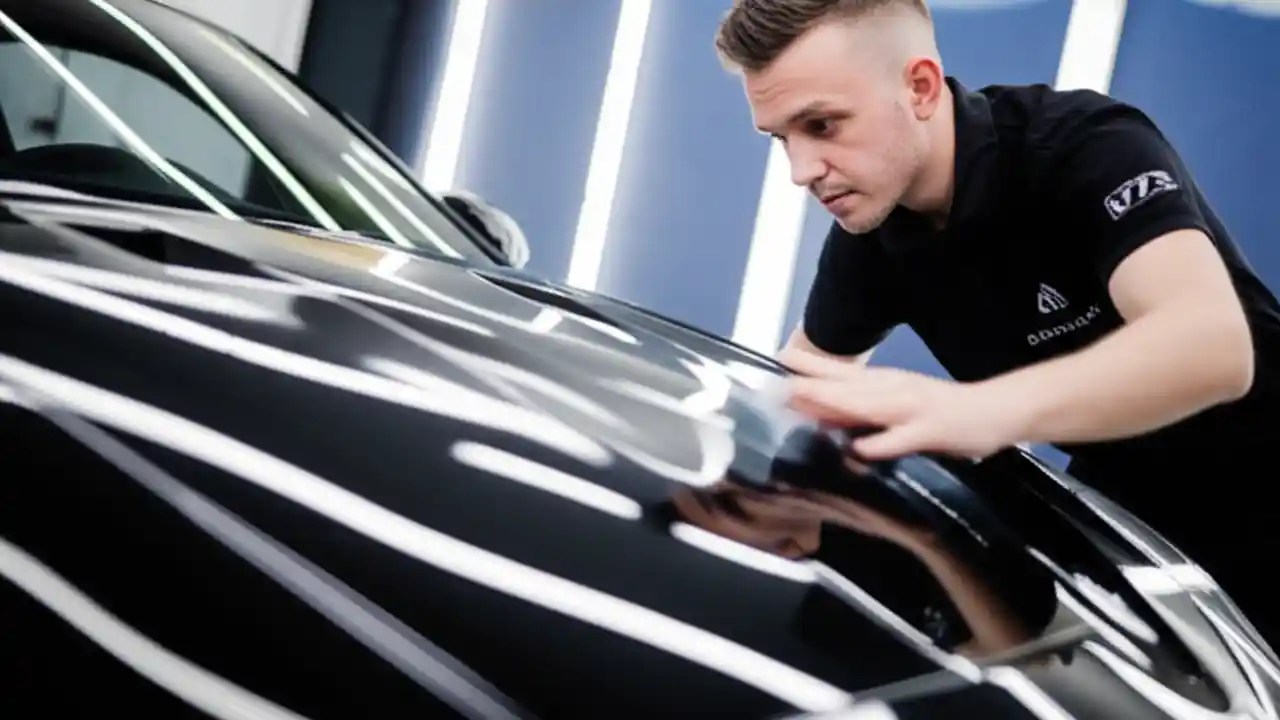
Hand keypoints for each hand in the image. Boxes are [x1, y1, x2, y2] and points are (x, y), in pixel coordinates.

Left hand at [778, 348, 1023, 460]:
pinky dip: (881, 442)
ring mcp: (912, 408)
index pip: (839, 371)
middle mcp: (893, 389)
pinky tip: (859, 448)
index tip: (777, 363)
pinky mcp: (930, 430)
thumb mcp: (893, 405)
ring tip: (804, 401)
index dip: (808, 368)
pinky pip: (901, 438)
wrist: (994, 409)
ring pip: (868, 405)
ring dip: (835, 402)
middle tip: (778, 386)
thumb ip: (854, 409)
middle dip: (812, 386)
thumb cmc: (939, 410)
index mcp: (884, 382)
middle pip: (846, 386)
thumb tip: (812, 410)